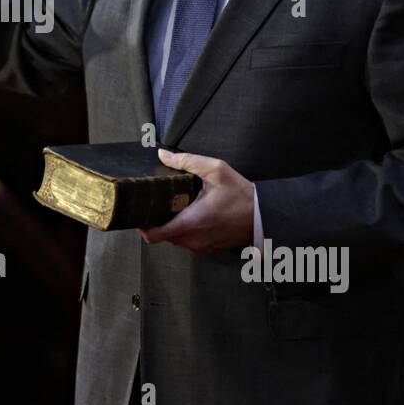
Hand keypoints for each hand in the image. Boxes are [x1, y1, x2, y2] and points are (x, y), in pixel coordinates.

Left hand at [138, 149, 254, 254]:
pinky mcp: (207, 249)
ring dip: (171, 224)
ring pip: (174, 239)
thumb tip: (162, 155)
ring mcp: (200, 247)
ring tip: (176, 206)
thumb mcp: (215, 170)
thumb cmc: (241, 194)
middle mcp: (193, 240)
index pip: (153, 235)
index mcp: (191, 223)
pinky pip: (187, 241)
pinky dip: (184, 230)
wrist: (264, 215)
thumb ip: (187, 161)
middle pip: (161, 235)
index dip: (140, 224)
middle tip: (158, 202)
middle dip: (156, 220)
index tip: (139, 211)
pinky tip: (191, 214)